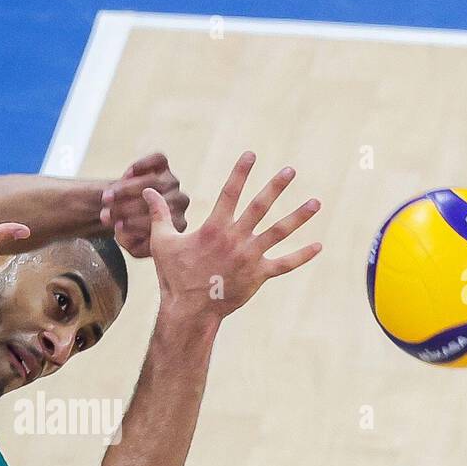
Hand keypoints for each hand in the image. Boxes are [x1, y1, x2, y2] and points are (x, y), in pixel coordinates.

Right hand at [101, 153, 189, 257]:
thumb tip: (121, 228)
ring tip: (107, 198)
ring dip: (126, 190)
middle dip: (127, 208)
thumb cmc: (131, 229)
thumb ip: (129, 241)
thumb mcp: (132, 243)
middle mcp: (179, 201)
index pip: (162, 222)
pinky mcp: (164, 165)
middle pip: (157, 201)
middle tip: (106, 214)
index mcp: (178, 223)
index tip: (116, 226)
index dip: (138, 224)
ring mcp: (172, 182)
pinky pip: (157, 160)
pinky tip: (126, 175)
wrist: (128, 209)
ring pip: (153, 182)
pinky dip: (142, 165)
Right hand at [144, 152, 320, 326]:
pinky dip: (302, 256)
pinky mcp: (259, 276)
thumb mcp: (163, 243)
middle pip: (260, 207)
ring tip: (315, 202)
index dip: (240, 172)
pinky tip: (318, 246)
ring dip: (298, 216)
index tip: (251, 155)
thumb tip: (148, 192)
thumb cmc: (174, 276)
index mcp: (214, 228)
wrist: (189, 310)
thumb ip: (159, 215)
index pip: (230, 193)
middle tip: (290, 171)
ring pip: (279, 232)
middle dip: (276, 187)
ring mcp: (249, 257)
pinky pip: (285, 264)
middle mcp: (235, 239)